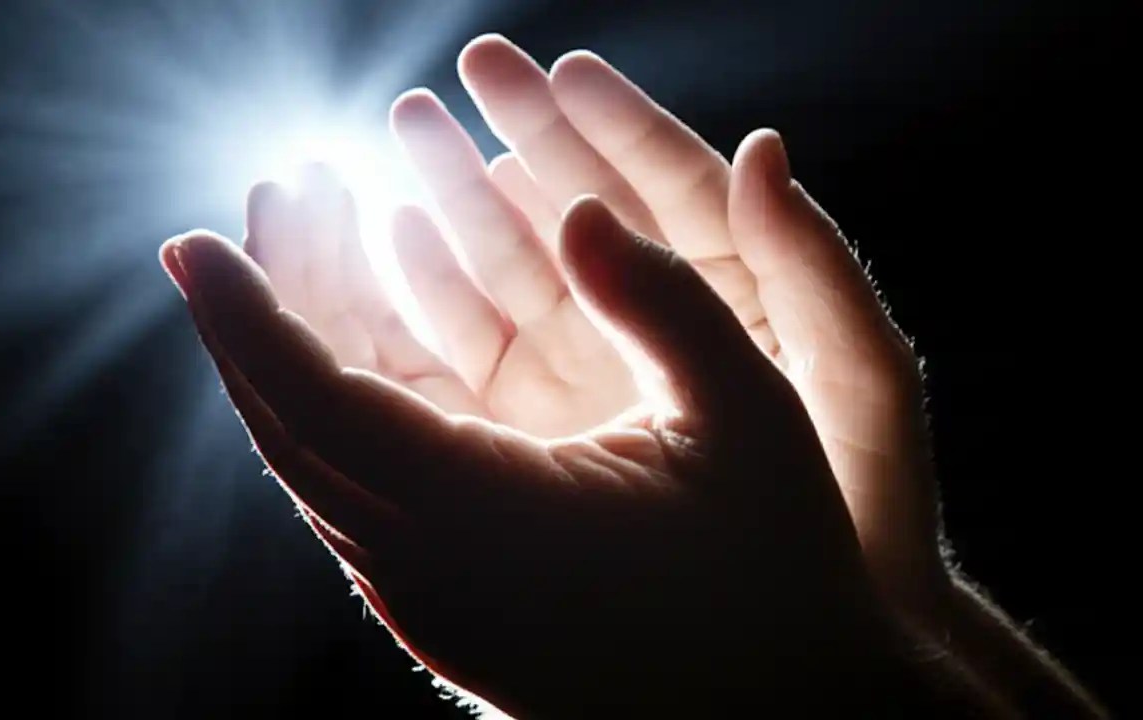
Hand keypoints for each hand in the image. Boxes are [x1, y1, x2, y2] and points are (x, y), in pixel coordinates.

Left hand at [160, 200, 943, 716]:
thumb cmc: (779, 579)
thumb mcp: (749, 421)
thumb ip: (662, 303)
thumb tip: (578, 208)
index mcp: (487, 524)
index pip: (321, 406)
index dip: (252, 316)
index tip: (195, 243)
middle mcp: (430, 572)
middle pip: (298, 425)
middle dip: (271, 304)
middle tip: (282, 192)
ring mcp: (428, 599)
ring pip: (320, 458)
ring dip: (303, 346)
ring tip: (322, 240)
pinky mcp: (442, 602)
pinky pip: (356, 488)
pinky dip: (343, 400)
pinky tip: (371, 337)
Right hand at [381, 35, 943, 614]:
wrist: (819, 641)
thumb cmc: (868, 512)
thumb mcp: (862, 380)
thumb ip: (817, 267)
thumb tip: (763, 147)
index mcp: (731, 290)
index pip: (662, 183)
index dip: (604, 121)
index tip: (545, 67)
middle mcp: (648, 324)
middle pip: (568, 213)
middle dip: (505, 143)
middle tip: (444, 86)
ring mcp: (589, 378)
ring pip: (506, 273)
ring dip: (449, 207)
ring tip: (399, 144)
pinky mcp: (537, 439)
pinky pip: (469, 354)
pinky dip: (427, 298)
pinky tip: (392, 244)